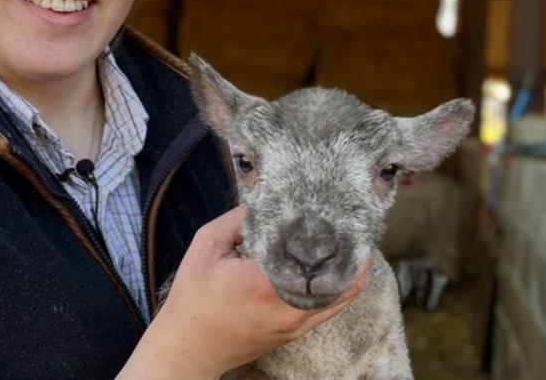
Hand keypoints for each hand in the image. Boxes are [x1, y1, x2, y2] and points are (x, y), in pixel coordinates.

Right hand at [118, 206, 370, 378]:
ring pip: (344, 294)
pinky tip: (342, 268)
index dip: (332, 228)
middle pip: (340, 272)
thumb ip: (238, 219)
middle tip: (354, 221)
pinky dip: (343, 287)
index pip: (314, 248)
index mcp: (267, 280)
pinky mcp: (296, 333)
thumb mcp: (207, 246)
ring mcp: (296, 323)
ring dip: (353, 268)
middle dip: (351, 247)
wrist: (190, 347)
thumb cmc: (193, 297)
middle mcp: (290, 305)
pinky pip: (332, 308)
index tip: (338, 207)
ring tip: (355, 241)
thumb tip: (266, 199)